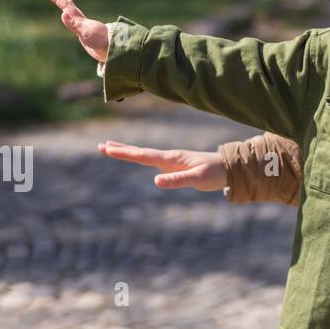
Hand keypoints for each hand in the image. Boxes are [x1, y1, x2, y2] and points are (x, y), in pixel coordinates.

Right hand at [48, 0, 108, 61]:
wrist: (113, 49)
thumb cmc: (99, 41)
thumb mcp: (84, 32)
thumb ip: (73, 24)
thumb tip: (63, 13)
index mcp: (80, 21)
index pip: (68, 8)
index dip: (59, 1)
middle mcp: (83, 23)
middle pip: (71, 9)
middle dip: (63, 2)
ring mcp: (87, 29)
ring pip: (77, 16)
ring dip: (72, 10)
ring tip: (69, 4)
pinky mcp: (90, 37)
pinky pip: (81, 26)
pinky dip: (78, 22)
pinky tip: (80, 24)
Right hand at [97, 141, 228, 191]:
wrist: (229, 168)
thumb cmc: (214, 173)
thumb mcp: (197, 179)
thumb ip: (177, 180)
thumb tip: (155, 181)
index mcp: (171, 159)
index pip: (143, 155)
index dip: (125, 153)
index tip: (107, 149)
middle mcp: (168, 158)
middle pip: (140, 152)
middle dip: (120, 149)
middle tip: (100, 146)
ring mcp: (170, 161)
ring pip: (144, 155)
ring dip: (127, 151)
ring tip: (110, 148)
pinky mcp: (174, 166)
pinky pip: (152, 160)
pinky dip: (140, 157)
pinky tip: (137, 157)